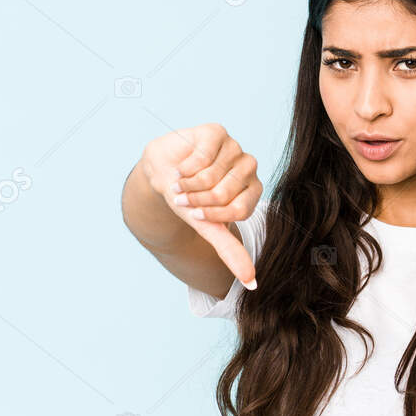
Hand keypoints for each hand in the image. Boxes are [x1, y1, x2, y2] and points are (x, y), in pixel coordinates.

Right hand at [139, 123, 262, 289]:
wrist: (162, 173)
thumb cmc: (188, 199)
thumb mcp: (208, 227)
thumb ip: (231, 252)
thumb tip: (252, 283)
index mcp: (253, 191)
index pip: (238, 210)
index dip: (212, 214)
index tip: (195, 214)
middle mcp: (249, 168)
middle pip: (224, 192)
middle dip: (197, 200)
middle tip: (183, 198)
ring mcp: (235, 148)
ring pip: (212, 175)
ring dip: (188, 185)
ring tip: (180, 183)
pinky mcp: (217, 133)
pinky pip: (203, 156)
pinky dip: (185, 168)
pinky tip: (181, 167)